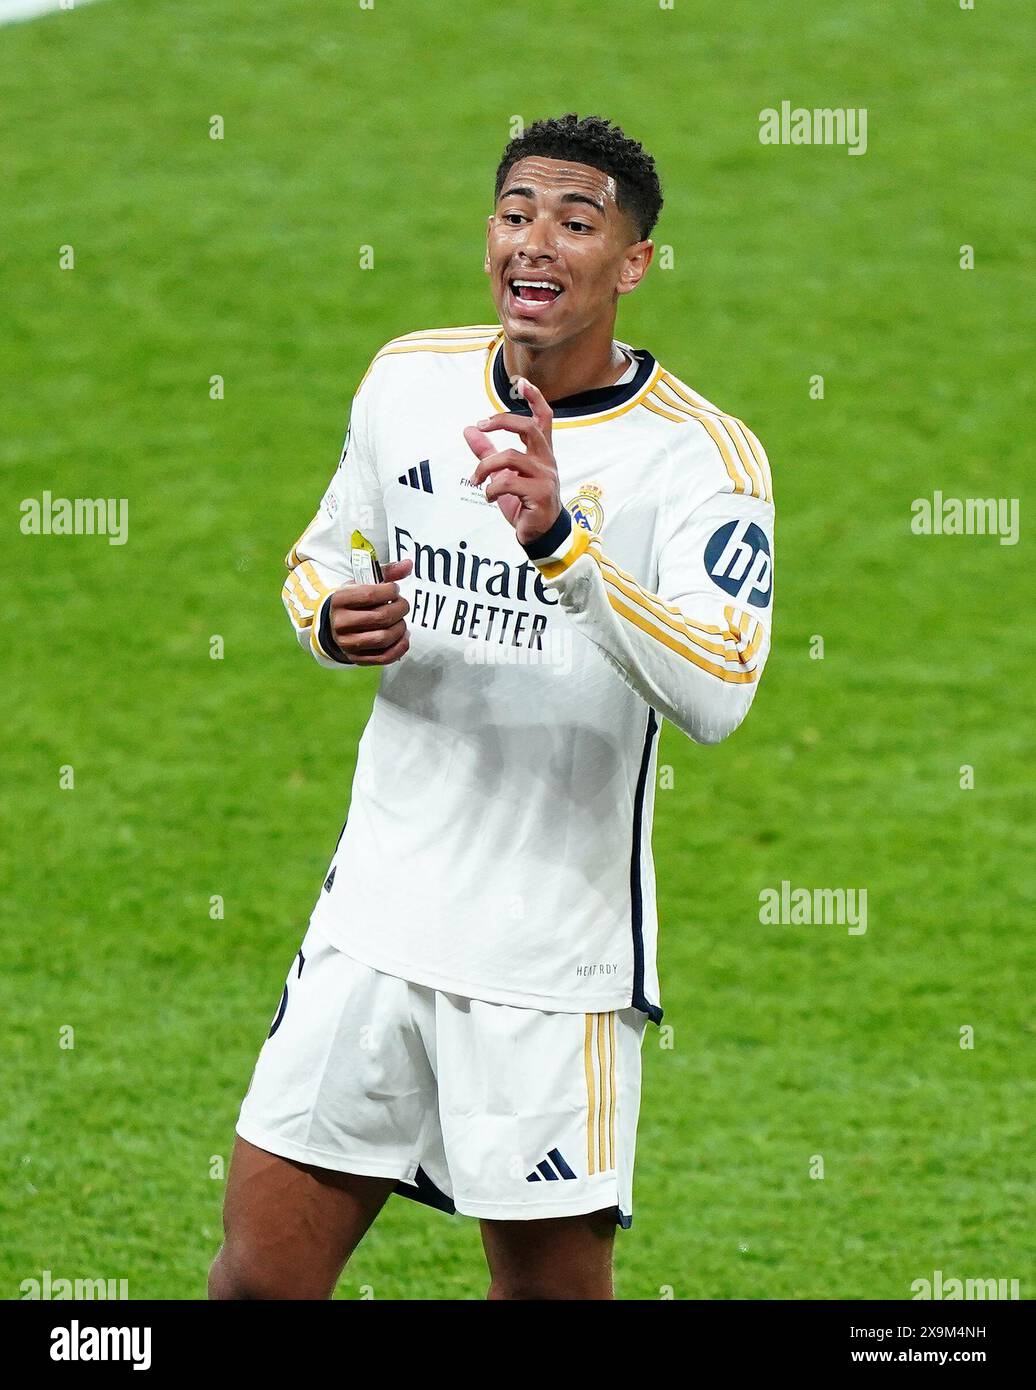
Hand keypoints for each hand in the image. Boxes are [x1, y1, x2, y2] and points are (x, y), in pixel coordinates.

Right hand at [329, 558, 412, 664]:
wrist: (335, 625)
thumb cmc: (354, 601)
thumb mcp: (363, 583)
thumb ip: (387, 572)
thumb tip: (408, 564)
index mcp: (339, 600)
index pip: (370, 595)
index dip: (390, 591)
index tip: (395, 590)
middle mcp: (340, 623)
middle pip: (381, 617)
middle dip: (400, 609)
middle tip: (402, 604)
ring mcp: (348, 643)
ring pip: (384, 637)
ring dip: (401, 627)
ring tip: (401, 620)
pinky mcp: (358, 659)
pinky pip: (385, 657)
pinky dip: (401, 646)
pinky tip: (403, 636)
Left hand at [463, 377, 562, 545]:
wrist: (540, 534)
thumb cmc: (525, 503)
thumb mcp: (503, 475)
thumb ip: (487, 452)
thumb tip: (468, 430)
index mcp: (541, 453)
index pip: (544, 418)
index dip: (535, 398)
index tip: (522, 383)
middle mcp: (546, 460)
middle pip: (528, 428)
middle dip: (502, 421)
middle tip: (481, 424)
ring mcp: (545, 477)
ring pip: (510, 457)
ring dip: (485, 467)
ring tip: (476, 480)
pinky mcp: (539, 494)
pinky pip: (508, 483)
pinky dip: (491, 488)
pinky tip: (488, 496)